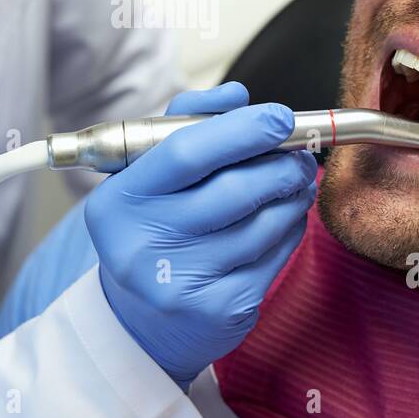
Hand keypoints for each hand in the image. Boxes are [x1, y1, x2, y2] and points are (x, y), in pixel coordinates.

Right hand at [85, 82, 316, 386]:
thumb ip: (187, 124)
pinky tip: (284, 222)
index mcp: (119, 200)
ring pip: (262, 224)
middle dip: (280, 165)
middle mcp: (142, 243)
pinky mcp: (218, 311)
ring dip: (291, 198)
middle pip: (233, 190)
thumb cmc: (151, 230)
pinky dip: (290, 232)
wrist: (140, 321)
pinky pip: (274, 257)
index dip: (241, 130)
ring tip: (293, 185)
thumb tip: (236, 95)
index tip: (280, 118)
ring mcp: (179, 282)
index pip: (185, 151)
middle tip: (299, 155)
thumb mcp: (148, 176)